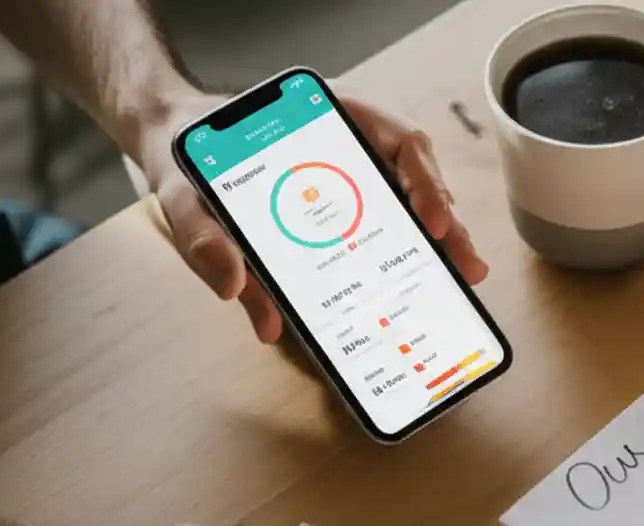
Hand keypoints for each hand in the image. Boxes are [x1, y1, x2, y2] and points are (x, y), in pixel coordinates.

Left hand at [135, 90, 488, 343]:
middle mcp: (351, 142)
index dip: (424, 180)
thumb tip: (233, 290)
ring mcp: (355, 172)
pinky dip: (411, 251)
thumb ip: (201, 236)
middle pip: (418, 177)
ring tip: (460, 278)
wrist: (176, 147)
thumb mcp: (181, 196)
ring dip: (439, 240)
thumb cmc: (188, 162)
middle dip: (447, 224)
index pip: (396, 139)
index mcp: (325, 118)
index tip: (433, 222)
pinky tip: (423, 282)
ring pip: (412, 201)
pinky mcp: (349, 204)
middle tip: (467, 267)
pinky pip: (389, 222)